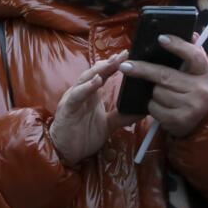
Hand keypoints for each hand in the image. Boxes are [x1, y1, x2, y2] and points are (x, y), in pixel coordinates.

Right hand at [48, 51, 142, 165]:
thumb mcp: (108, 125)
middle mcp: (82, 92)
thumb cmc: (83, 135)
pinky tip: (96, 82)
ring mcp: (74, 98)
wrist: (65, 152)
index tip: (129, 56)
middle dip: (109, 63)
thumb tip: (143, 110)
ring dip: (98, 70)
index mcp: (92, 94)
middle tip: (123, 55)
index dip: (115, 65)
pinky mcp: (67, 108)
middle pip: (95, 73)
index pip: (104, 74)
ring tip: (111, 63)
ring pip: (85, 79)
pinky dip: (86, 88)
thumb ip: (123, 116)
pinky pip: (77, 96)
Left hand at [121, 32, 207, 137]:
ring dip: (153, 91)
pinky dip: (153, 105)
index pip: (194, 55)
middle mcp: (202, 90)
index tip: (160, 38)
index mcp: (207, 72)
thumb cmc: (197, 88)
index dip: (177, 45)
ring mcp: (192, 107)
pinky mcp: (179, 121)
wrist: (206, 120)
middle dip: (142, 70)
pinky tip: (162, 105)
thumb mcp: (200, 70)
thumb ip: (193, 52)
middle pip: (165, 75)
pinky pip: (154, 108)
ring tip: (162, 92)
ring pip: (157, 92)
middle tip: (125, 66)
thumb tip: (190, 33)